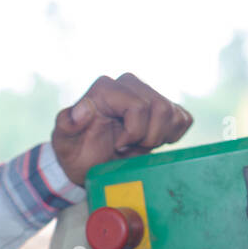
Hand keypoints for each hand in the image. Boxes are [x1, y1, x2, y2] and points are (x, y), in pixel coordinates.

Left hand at [52, 74, 192, 185]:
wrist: (88, 164)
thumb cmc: (75, 152)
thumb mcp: (64, 142)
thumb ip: (67, 124)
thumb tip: (84, 107)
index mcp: (105, 88)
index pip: (138, 107)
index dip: (133, 133)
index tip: (118, 146)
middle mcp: (129, 85)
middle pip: (161, 109)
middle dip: (147, 138)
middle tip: (128, 148)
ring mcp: (148, 95)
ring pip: (173, 113)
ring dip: (158, 137)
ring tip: (138, 145)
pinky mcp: (164, 108)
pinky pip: (183, 119)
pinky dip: (171, 136)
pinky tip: (151, 141)